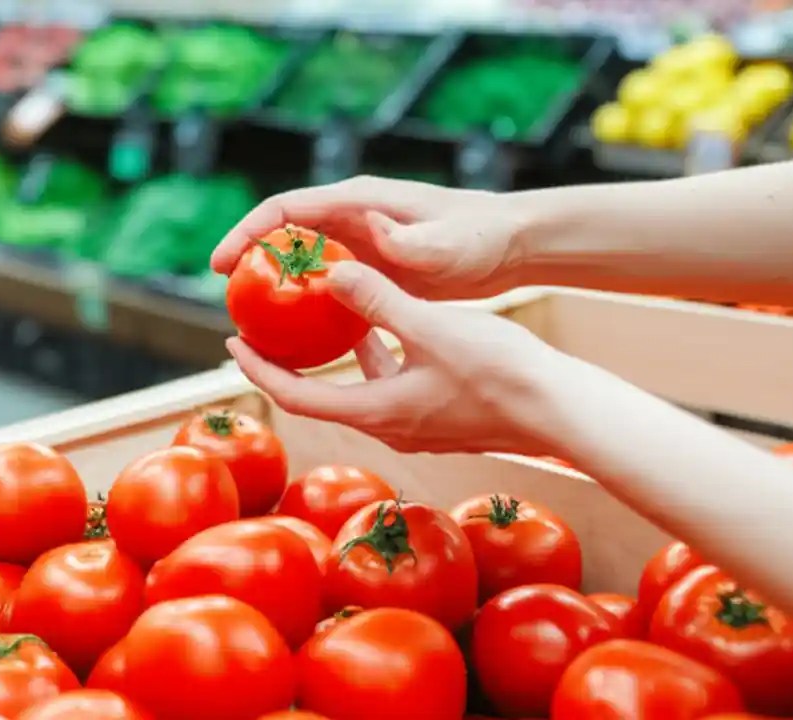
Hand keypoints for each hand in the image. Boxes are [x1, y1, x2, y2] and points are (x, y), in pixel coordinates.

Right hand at [210, 176, 532, 299]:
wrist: (509, 243)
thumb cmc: (480, 237)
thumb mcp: (445, 244)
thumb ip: (408, 241)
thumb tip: (368, 230)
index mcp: (356, 201)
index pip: (284, 210)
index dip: (246, 233)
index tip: (221, 264)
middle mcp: (350, 218)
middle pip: (282, 236)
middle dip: (248, 265)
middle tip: (229, 305)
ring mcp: (359, 244)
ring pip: (301, 264)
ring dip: (276, 291)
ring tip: (254, 330)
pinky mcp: (371, 269)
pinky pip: (326, 287)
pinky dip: (308, 308)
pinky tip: (303, 343)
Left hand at [226, 261, 573, 455]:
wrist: (560, 411)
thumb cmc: (500, 371)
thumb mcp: (431, 328)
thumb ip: (378, 300)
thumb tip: (333, 272)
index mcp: (376, 412)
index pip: (295, 395)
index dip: (258, 369)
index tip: (232, 342)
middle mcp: (390, 428)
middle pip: (321, 396)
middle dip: (290, 364)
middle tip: (266, 331)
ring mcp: (416, 427)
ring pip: (360, 390)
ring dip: (338, 359)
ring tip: (320, 321)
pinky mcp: (440, 418)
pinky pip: (392, 387)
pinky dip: (378, 359)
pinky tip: (387, 327)